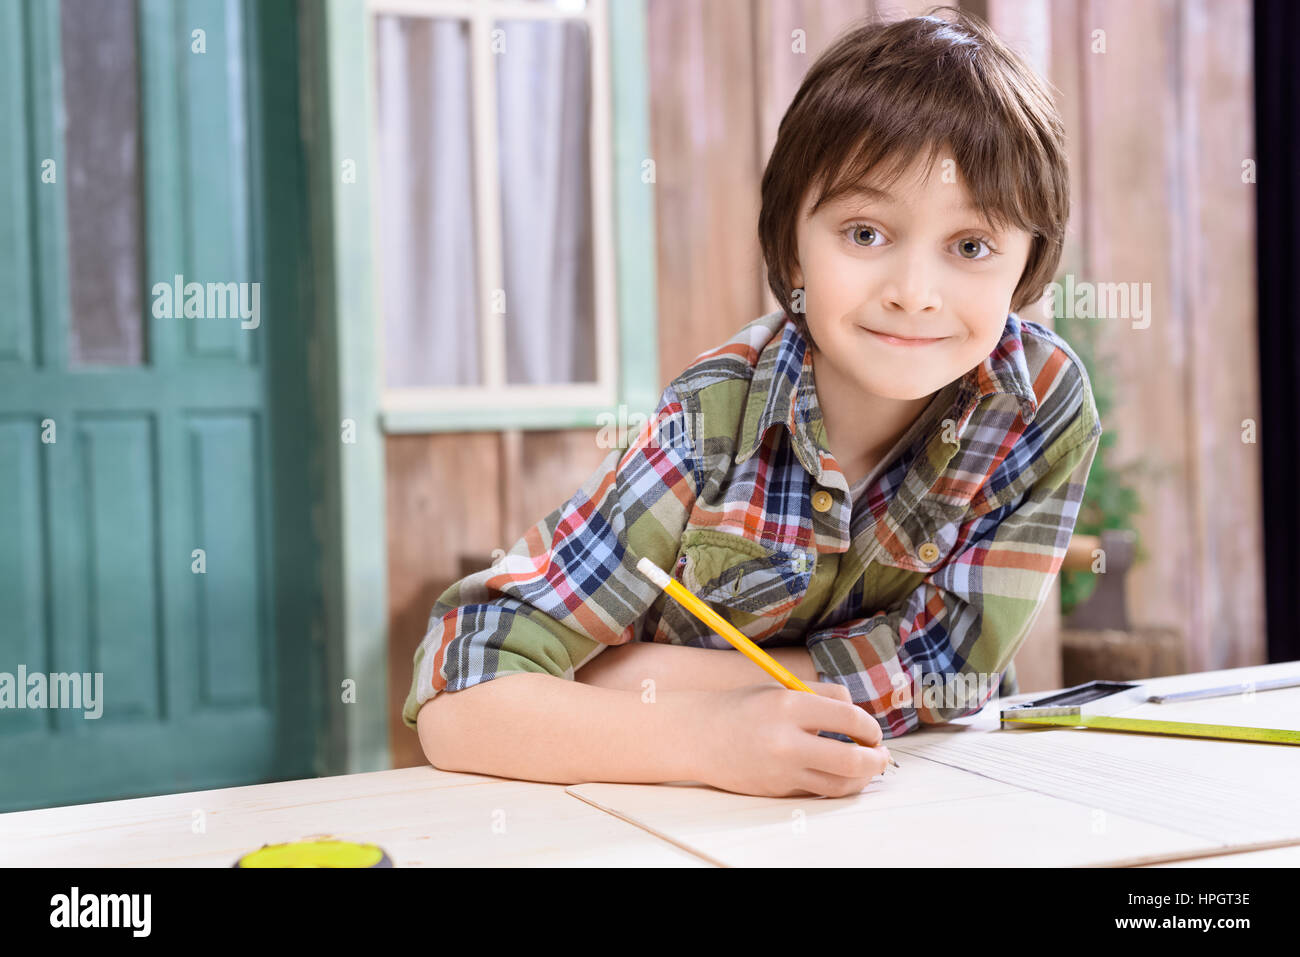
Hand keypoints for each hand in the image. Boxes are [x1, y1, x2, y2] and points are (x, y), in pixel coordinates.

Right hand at [690, 681, 891, 797]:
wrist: (698, 735)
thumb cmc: (743, 707)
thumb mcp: (781, 690)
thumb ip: (822, 698)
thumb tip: (859, 715)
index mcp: (789, 705)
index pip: (850, 718)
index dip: (870, 726)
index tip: (872, 730)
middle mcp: (787, 740)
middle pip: (853, 759)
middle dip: (876, 759)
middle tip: (882, 755)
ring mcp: (782, 770)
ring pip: (840, 783)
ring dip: (863, 778)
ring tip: (868, 768)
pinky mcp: (777, 790)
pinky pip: (818, 791)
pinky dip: (836, 784)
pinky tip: (840, 774)